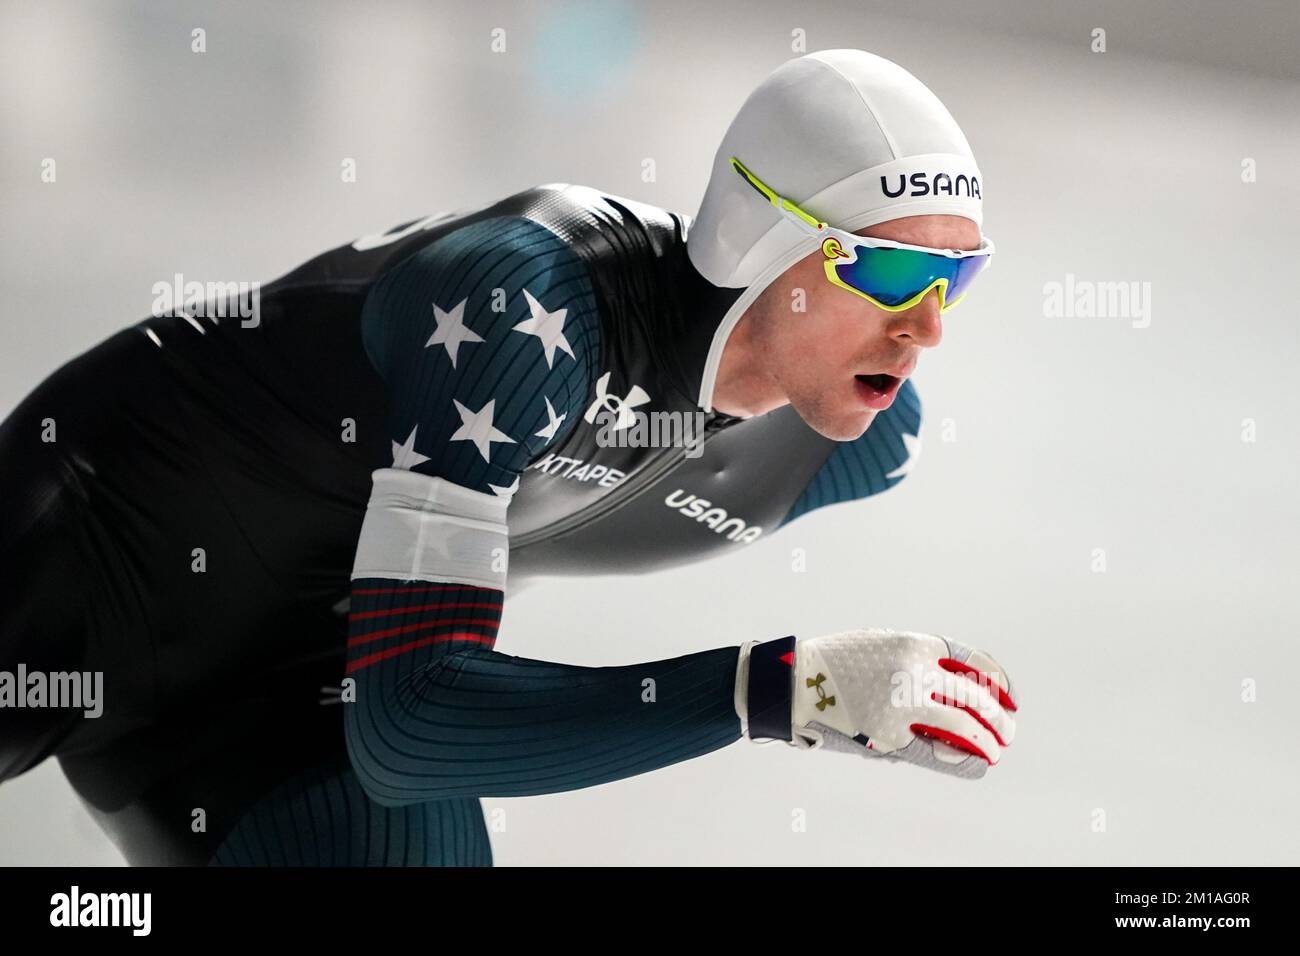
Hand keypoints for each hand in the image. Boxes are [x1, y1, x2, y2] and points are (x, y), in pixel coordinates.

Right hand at [738, 628, 1017, 778]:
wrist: (794, 683)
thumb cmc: (837, 663)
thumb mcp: (882, 645)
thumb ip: (918, 660)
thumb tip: (957, 687)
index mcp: (915, 644)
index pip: (973, 661)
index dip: (997, 680)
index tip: (1007, 694)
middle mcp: (916, 671)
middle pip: (976, 693)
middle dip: (999, 714)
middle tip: (1009, 727)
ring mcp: (905, 704)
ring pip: (964, 723)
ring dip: (988, 737)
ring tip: (998, 746)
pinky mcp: (891, 735)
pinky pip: (937, 749)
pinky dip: (963, 757)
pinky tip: (977, 761)